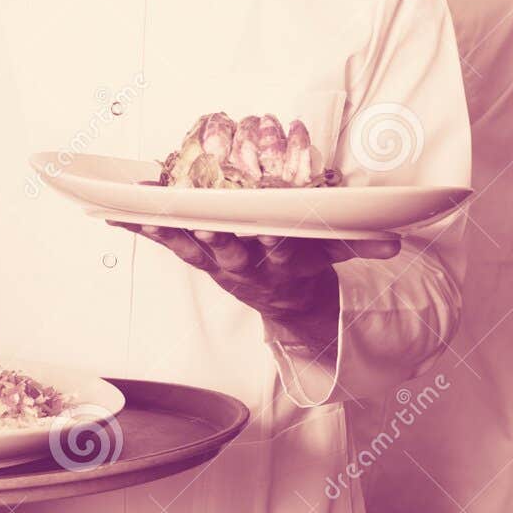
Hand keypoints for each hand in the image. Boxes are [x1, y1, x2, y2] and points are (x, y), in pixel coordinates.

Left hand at [109, 222, 400, 349]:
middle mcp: (246, 266)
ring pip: (190, 245)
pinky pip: (167, 242)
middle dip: (214, 235)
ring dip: (166, 227)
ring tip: (141, 208)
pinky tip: (116, 212)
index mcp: (283, 262)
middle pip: (228, 249)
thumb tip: (396, 243)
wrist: (291, 304)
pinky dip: (143, 227)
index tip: (263, 228)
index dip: (271, 240)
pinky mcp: (198, 258)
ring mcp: (218, 264)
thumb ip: (362, 246)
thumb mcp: (338, 256)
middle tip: (198, 221)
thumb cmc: (311, 265)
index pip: (278, 250)